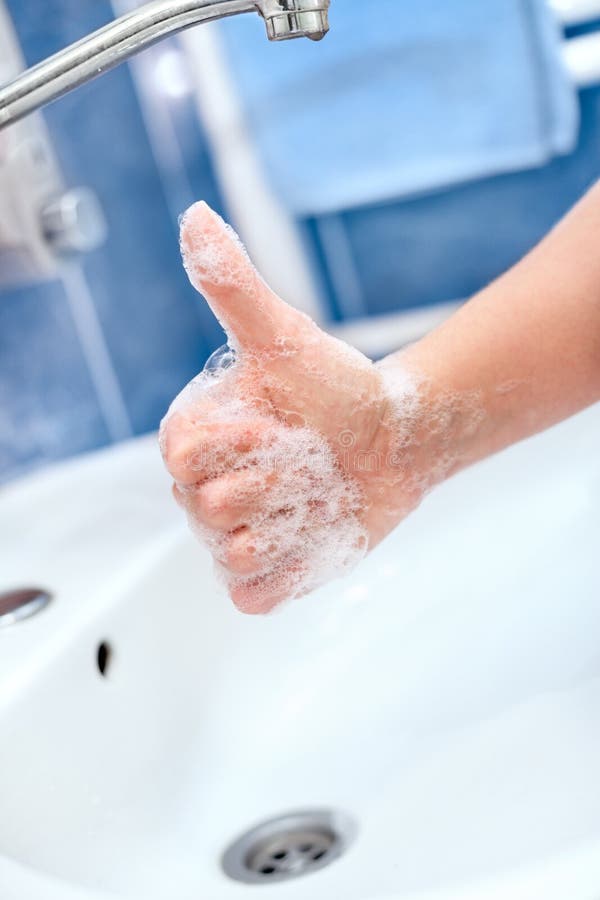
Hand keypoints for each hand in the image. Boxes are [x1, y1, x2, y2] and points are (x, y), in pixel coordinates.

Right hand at [160, 203, 426, 612]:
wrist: (395, 435)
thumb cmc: (338, 384)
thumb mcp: (285, 336)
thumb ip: (234, 286)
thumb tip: (196, 218)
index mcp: (198, 440)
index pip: (181, 457)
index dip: (233, 441)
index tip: (277, 419)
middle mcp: (207, 491)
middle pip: (208, 507)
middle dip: (271, 477)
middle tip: (310, 455)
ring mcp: (236, 536)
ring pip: (233, 549)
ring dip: (287, 519)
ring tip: (319, 491)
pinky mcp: (269, 575)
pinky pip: (253, 594)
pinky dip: (285, 571)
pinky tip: (316, 532)